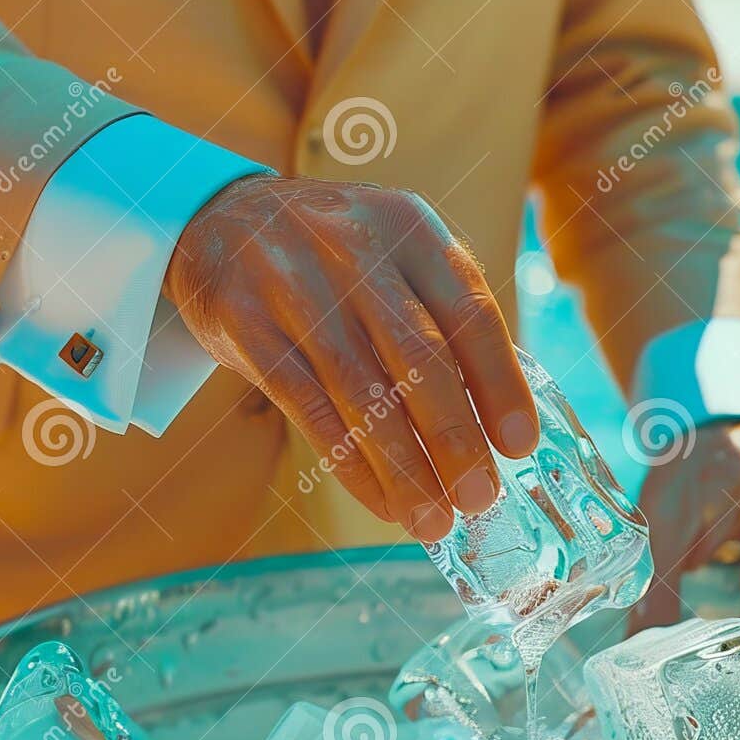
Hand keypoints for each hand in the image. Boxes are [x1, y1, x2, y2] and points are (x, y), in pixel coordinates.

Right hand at [164, 175, 536, 541]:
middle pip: (420, 358)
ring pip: (362, 393)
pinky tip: (382, 501)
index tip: (520, 447)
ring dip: (404, 469)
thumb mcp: (397, 258)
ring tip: (432, 519)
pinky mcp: (247, 325)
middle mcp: (356, 249)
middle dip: (456, 439)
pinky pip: (309, 409)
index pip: (470, 313)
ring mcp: (296, 285)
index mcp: (411, 228)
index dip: (501, 385)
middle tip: (480, 498)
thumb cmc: (336, 260)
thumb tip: (500, 423)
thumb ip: (445, 321)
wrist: (220, 220)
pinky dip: (351, 464)